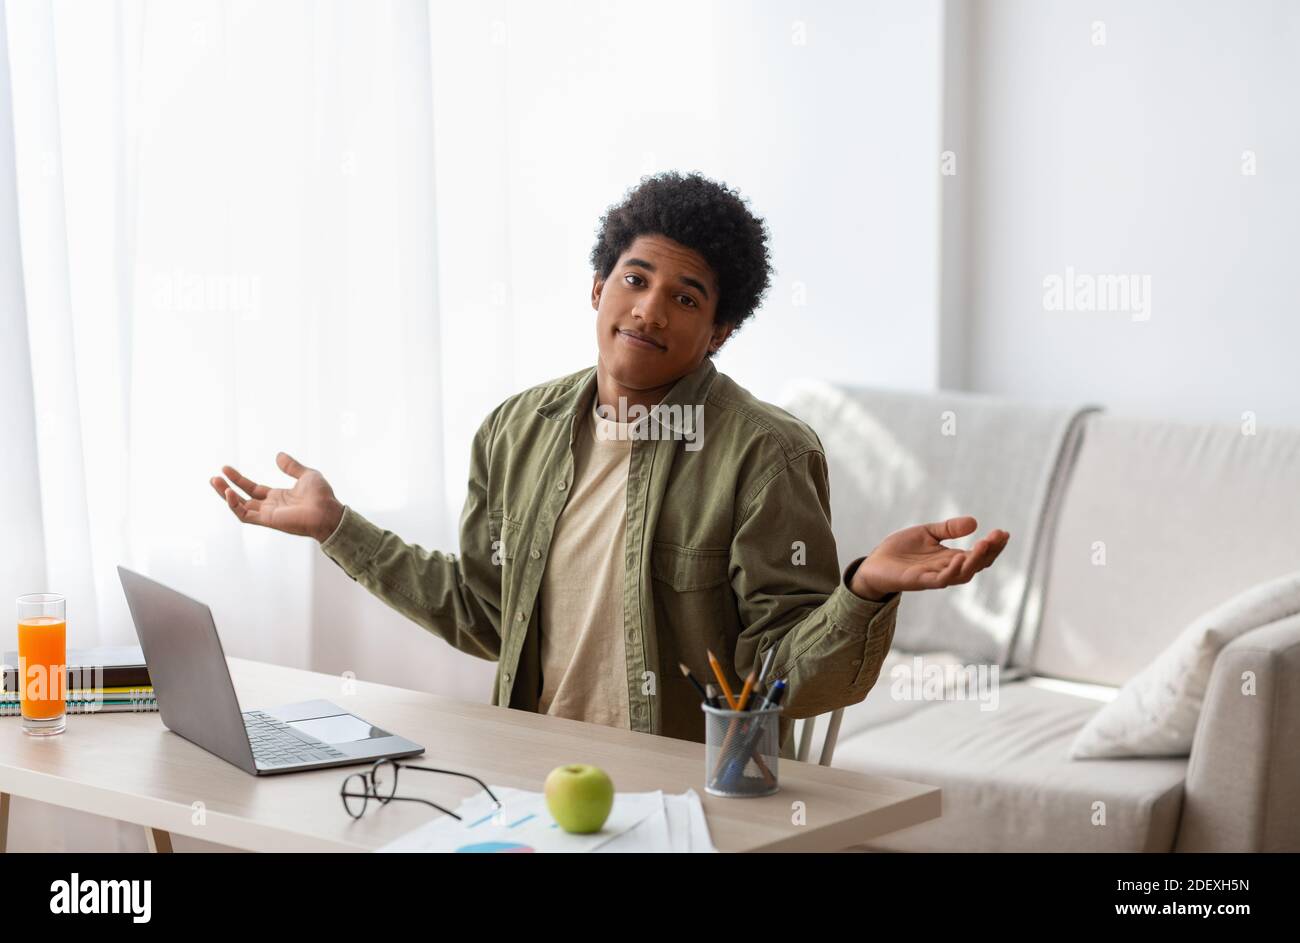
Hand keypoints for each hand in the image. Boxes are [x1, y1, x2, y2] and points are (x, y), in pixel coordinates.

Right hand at [210, 452, 343, 542]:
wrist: (328, 511)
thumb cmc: (322, 496)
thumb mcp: (306, 475)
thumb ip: (291, 466)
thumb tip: (278, 455)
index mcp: (278, 497)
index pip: (253, 488)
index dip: (239, 479)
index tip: (225, 468)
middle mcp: (270, 507)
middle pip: (242, 498)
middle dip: (226, 488)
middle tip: (214, 477)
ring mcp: (267, 514)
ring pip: (239, 507)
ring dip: (225, 495)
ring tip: (214, 481)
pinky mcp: (267, 520)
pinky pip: (245, 515)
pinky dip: (235, 505)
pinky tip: (229, 493)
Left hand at [850, 516, 1009, 599]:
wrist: (874, 563)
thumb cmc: (901, 550)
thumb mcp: (927, 533)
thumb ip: (948, 529)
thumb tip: (974, 522)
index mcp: (950, 557)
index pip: (979, 555)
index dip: (993, 546)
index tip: (1004, 533)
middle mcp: (946, 569)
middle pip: (976, 565)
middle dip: (990, 552)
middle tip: (999, 536)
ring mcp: (934, 577)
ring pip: (962, 574)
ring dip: (974, 560)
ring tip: (984, 544)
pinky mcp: (919, 581)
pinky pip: (940, 580)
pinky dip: (951, 571)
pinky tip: (958, 557)